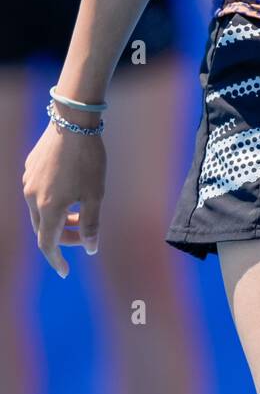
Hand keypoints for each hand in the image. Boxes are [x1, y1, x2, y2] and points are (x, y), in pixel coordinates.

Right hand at [21, 120, 106, 278]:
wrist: (73, 121)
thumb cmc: (88, 159)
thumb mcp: (95, 194)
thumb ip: (91, 224)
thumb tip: (90, 249)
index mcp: (48, 207)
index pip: (48, 244)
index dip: (57, 260)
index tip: (65, 271)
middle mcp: (32, 197)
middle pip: (43, 228)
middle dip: (62, 236)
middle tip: (82, 235)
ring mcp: (28, 181)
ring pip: (39, 210)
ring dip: (58, 218)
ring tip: (80, 212)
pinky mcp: (30, 167)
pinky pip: (38, 192)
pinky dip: (52, 200)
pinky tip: (70, 189)